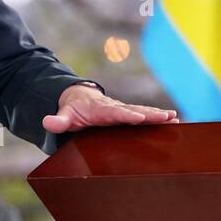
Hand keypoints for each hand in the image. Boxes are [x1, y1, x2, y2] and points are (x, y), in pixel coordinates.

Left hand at [42, 84, 178, 134]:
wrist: (79, 98)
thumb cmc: (73, 110)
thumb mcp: (63, 115)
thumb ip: (57, 121)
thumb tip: (47, 122)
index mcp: (99, 110)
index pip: (113, 113)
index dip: (125, 116)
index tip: (138, 118)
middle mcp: (115, 108)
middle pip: (134, 111)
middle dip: (150, 114)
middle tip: (166, 117)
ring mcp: (123, 111)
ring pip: (143, 111)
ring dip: (158, 115)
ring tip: (174, 118)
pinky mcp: (129, 114)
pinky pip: (145, 116)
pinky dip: (159, 118)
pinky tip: (174, 121)